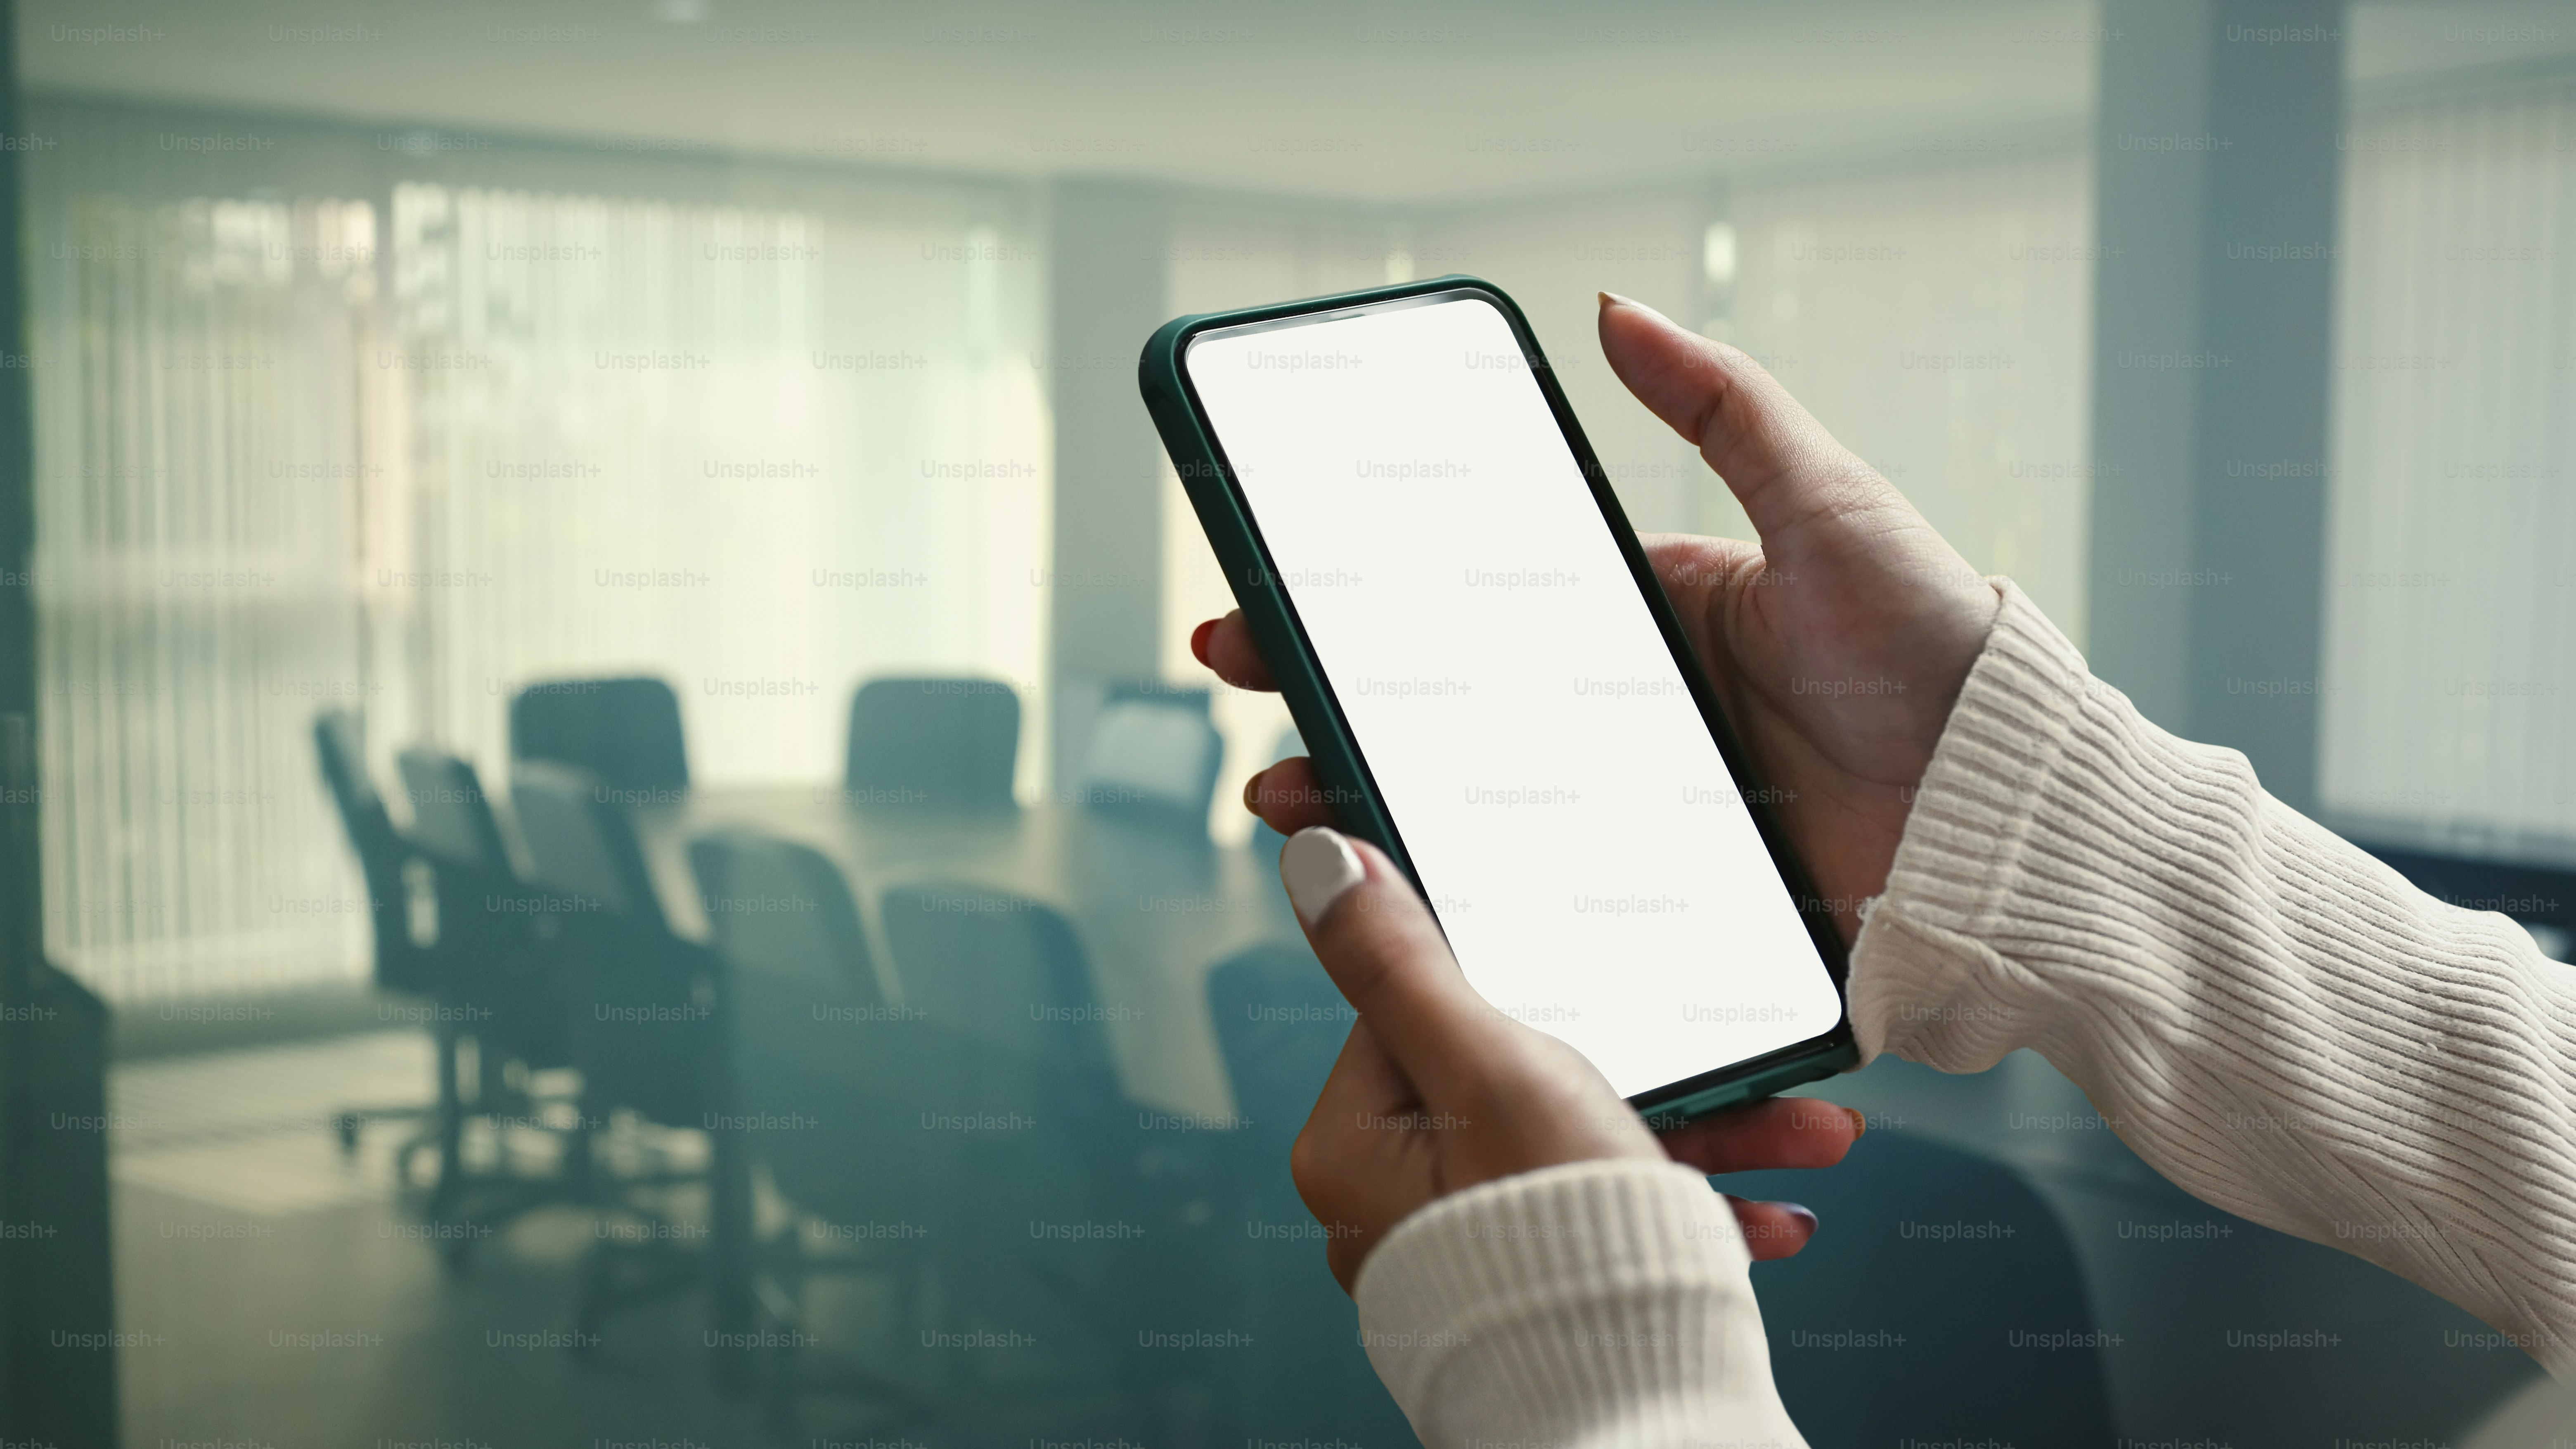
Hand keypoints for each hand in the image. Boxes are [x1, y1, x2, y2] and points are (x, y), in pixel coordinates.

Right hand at [1196, 292, 1999, 940]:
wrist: (2011, 798)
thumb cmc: (1929, 638)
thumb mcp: (1819, 499)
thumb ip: (1717, 403)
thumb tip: (1615, 305)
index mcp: (1650, 619)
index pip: (1479, 608)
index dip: (1372, 607)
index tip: (1278, 604)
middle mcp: (1633, 716)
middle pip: (1454, 712)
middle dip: (1339, 706)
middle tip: (1249, 706)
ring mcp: (1645, 808)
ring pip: (1481, 809)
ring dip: (1377, 805)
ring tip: (1294, 803)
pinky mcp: (1674, 892)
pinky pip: (1554, 894)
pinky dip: (1473, 897)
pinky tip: (1407, 899)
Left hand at [1280, 827, 1861, 1292]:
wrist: (1634, 1402)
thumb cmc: (1551, 1241)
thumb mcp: (1488, 1064)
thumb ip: (1408, 962)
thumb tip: (1319, 866)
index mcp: (1358, 1147)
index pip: (1423, 1014)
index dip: (1520, 989)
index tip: (1597, 977)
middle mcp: (1398, 1203)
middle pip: (1527, 1082)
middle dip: (1658, 1071)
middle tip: (1740, 1056)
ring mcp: (1473, 1248)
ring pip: (1592, 1150)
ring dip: (1706, 1135)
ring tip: (1801, 1128)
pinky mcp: (1541, 1288)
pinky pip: (1617, 1219)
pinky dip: (1692, 1205)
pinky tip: (1771, 1209)